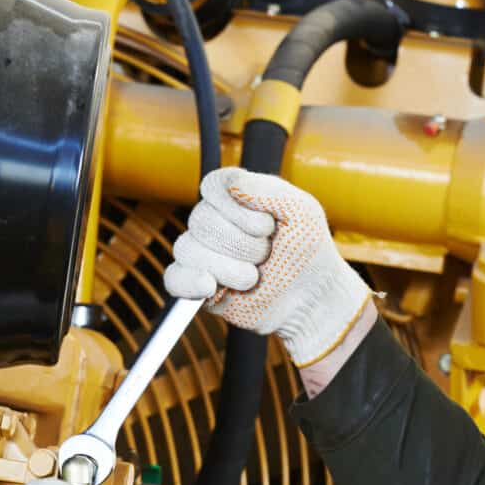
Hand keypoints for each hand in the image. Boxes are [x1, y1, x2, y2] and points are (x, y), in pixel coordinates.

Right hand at [164, 169, 371, 366]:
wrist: (310, 299)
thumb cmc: (308, 252)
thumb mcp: (302, 210)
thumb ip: (267, 189)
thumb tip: (232, 185)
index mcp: (236, 199)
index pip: (212, 187)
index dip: (238, 209)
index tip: (268, 225)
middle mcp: (215, 222)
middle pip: (201, 220)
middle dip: (243, 243)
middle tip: (267, 255)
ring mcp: (204, 253)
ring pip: (188, 249)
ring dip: (229, 267)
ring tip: (254, 278)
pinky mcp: (198, 285)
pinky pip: (174, 278)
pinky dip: (190, 281)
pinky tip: (211, 287)